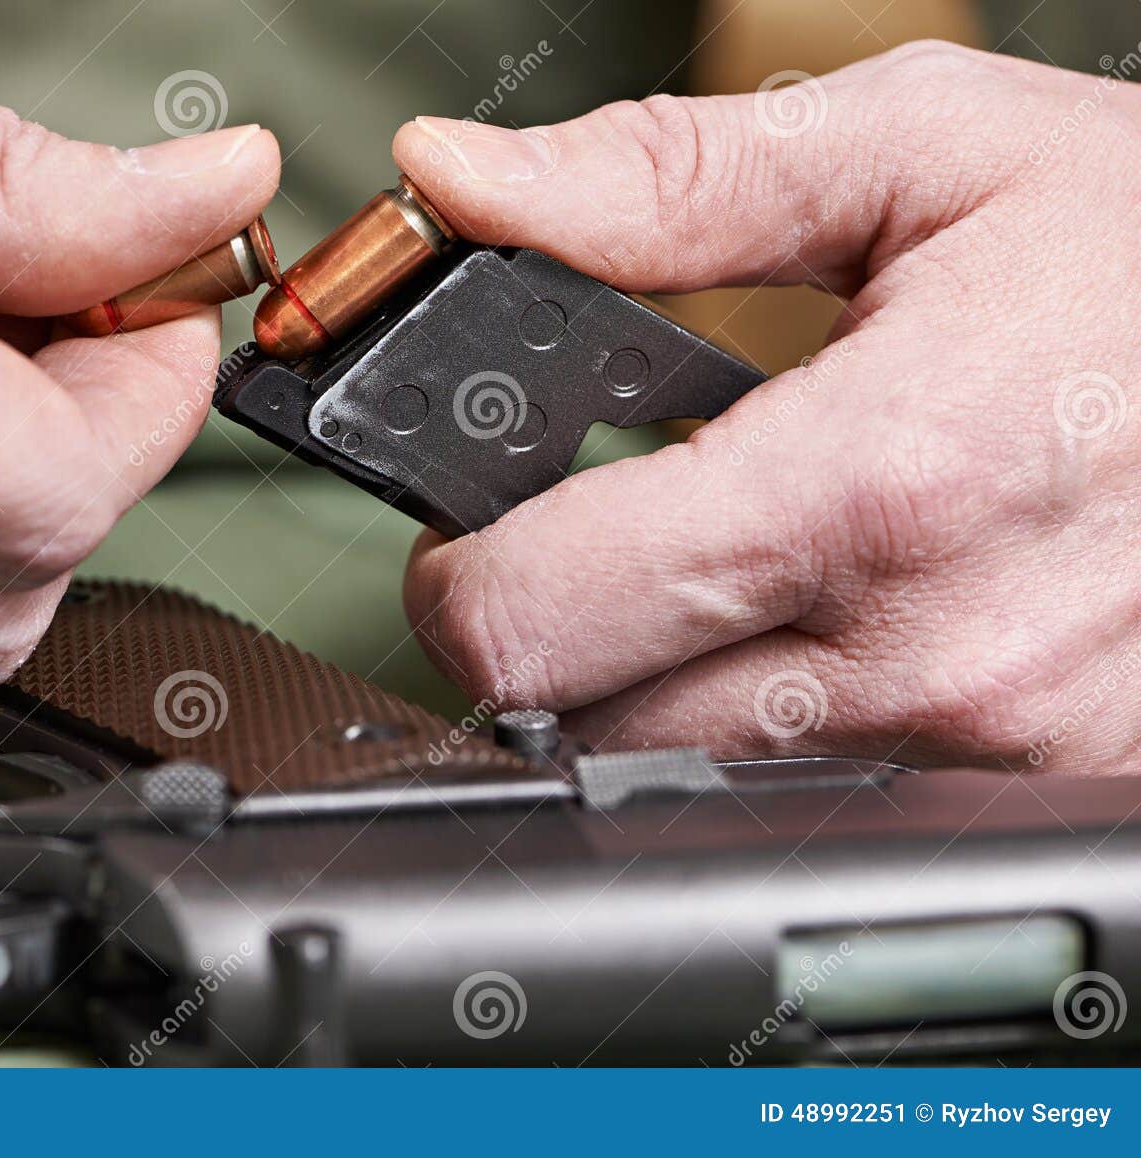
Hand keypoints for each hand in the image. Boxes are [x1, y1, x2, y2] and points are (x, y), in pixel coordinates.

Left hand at [394, 41, 1140, 773]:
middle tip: (579, 545)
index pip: (535, 620)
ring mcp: (984, 744)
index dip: (458, 578)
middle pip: (584, 728)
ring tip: (716, 563)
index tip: (469, 534)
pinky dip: (774, 717)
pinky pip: (815, 789)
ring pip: (687, 774)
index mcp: (871, 484)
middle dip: (542, 639)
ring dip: (654, 680)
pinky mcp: (1026, 780)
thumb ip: (663, 181)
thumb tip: (469, 180)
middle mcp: (925, 654)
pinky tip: (821, 616)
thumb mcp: (925, 154)